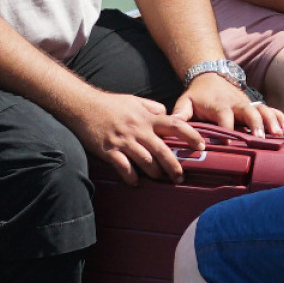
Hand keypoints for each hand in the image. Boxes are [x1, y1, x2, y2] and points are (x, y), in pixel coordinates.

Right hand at [69, 91, 189, 182]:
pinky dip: (131, 177)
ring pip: (145, 161)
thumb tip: (167, 113)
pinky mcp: (109, 150)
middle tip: (180, 177)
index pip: (174, 125)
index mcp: (146, 117)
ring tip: (158, 179)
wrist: (82, 106)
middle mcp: (138, 130)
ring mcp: (123, 141)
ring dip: (154, 173)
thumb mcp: (134, 100)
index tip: (201, 145)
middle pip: (162, 150)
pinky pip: (124, 168)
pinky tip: (134, 181)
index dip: (190, 135)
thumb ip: (152, 107)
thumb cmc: (110, 104)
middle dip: (174, 166)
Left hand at [180, 73, 283, 135]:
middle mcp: (236, 104)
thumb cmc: (197, 94)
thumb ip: (179, 114)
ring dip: (271, 121)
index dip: (226, 130)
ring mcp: (248, 104)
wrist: (210, 75)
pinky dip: (279, 117)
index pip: (224, 118)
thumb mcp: (185, 101)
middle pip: (249, 113)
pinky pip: (270, 109)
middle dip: (255, 124)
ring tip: (279, 134)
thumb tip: (171, 124)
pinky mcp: (255, 105)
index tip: (229, 142)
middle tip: (261, 138)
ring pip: (262, 111)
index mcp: (219, 105)